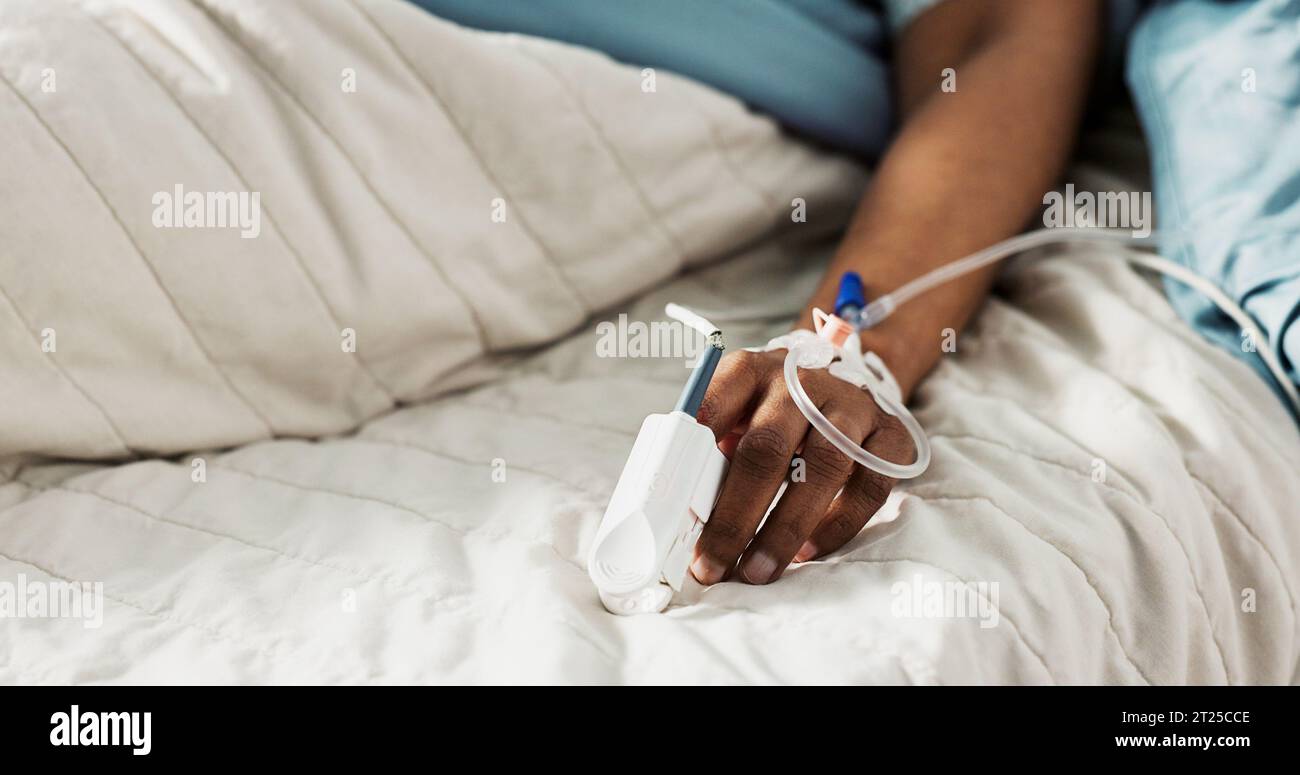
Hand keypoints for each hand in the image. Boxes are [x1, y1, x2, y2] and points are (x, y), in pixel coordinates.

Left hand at [690, 347, 912, 584]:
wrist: (845, 382)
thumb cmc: (773, 412)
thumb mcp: (736, 412)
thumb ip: (710, 449)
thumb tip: (679, 512)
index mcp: (750, 372)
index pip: (714, 402)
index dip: (692, 450)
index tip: (672, 501)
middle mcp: (801, 383)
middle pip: (766, 448)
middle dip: (735, 515)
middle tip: (712, 563)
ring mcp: (851, 406)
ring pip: (824, 468)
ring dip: (786, 528)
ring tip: (758, 570)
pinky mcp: (890, 435)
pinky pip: (870, 486)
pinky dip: (838, 526)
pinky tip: (808, 551)